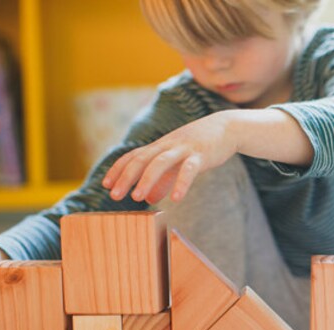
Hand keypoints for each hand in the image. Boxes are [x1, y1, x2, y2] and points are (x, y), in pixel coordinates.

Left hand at [102, 110, 238, 203]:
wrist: (227, 128)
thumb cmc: (200, 146)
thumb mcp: (178, 162)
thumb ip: (162, 180)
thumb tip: (147, 199)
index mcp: (160, 146)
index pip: (133, 155)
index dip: (118, 169)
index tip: (106, 185)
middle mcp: (168, 145)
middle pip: (141, 159)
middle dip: (126, 177)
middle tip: (114, 196)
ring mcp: (184, 148)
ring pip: (160, 162)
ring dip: (147, 179)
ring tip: (137, 198)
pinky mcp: (201, 154)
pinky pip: (189, 169)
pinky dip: (181, 183)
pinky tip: (175, 199)